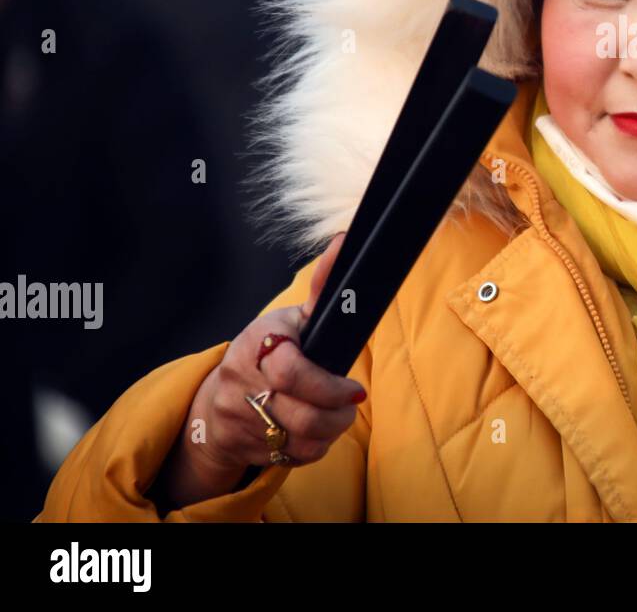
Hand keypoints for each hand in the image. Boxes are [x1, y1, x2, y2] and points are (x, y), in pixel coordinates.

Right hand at [158, 233, 365, 506]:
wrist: (216, 401)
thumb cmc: (267, 351)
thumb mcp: (289, 319)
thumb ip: (321, 287)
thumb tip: (344, 242)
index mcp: (256, 346)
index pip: (291, 372)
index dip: (328, 385)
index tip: (355, 389)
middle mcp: (243, 384)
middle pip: (300, 414)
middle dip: (336, 414)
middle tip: (351, 403)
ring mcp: (241, 420)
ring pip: (300, 441)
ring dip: (329, 432)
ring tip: (339, 415)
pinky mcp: (246, 448)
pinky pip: (292, 458)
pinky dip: (313, 448)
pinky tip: (316, 432)